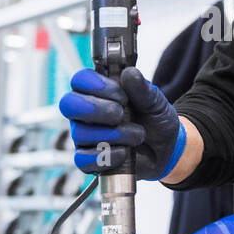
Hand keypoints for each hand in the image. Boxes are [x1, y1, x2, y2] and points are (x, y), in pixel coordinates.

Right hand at [58, 67, 186, 179]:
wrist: (166, 150)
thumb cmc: (155, 120)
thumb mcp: (156, 102)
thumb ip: (143, 88)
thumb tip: (129, 73)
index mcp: (98, 91)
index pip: (79, 80)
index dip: (96, 85)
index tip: (122, 95)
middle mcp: (86, 112)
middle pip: (68, 104)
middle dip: (94, 109)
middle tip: (120, 113)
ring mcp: (84, 136)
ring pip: (80, 133)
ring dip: (112, 135)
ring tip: (137, 135)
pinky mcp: (89, 160)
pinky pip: (83, 159)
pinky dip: (106, 156)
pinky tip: (124, 153)